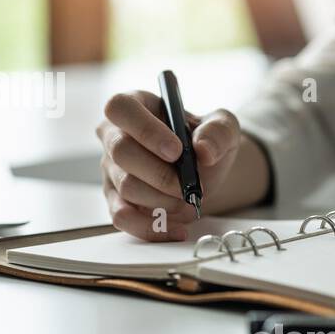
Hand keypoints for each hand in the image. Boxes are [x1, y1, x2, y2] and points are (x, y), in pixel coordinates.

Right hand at [96, 90, 267, 240]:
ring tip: (188, 201)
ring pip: (126, 186)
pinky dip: (151, 228)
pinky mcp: (115, 199)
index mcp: (134, 105)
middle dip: (159, 174)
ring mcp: (111, 169)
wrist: (204, 172)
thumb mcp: (223, 126)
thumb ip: (219, 130)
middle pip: (120, 151)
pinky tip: (177, 227)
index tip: (176, 151)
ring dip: (163, 200)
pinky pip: (122, 218)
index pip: (121, 108)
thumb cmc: (204, 141)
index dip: (145, 129)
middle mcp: (114, 135)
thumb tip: (204, 149)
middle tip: (187, 186)